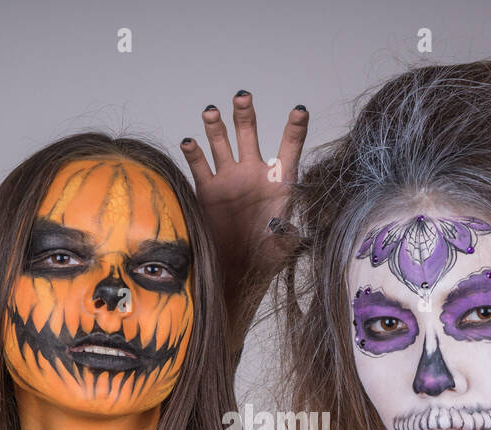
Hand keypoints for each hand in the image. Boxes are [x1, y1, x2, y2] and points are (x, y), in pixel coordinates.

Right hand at [181, 91, 307, 272]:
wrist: (236, 271)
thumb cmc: (264, 258)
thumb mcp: (282, 248)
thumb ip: (287, 237)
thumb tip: (291, 232)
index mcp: (278, 182)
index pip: (289, 149)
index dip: (295, 130)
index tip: (300, 111)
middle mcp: (253, 173)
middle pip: (249, 135)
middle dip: (245, 115)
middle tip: (243, 97)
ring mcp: (229, 179)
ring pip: (221, 144)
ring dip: (217, 126)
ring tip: (212, 111)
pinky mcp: (207, 190)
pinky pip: (199, 166)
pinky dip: (193, 153)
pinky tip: (190, 141)